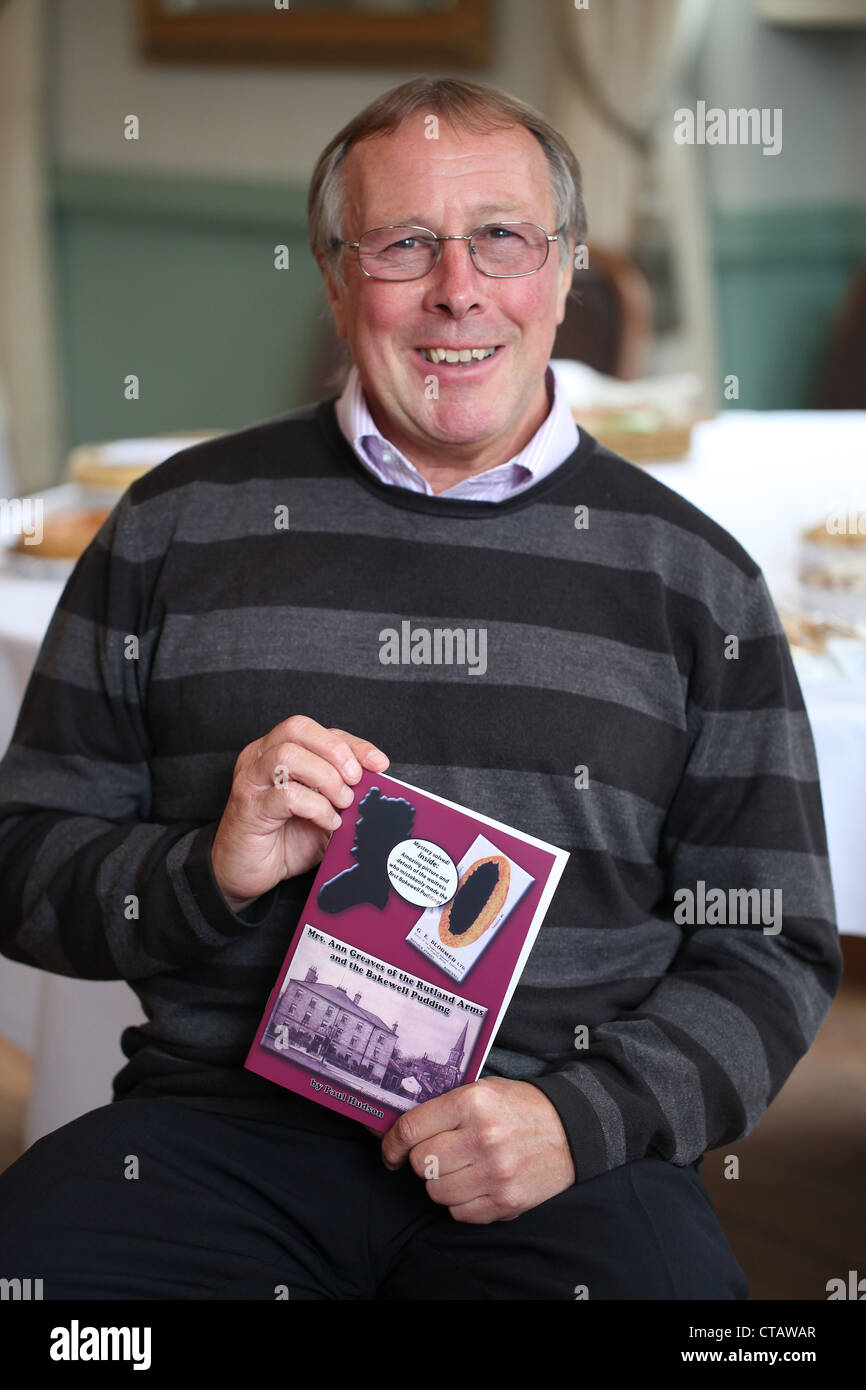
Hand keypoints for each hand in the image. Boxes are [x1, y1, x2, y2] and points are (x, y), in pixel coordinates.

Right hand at [211, 714, 388, 911]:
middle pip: (297, 728)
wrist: (245, 873)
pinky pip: (286, 795)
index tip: (378, 763)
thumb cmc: (283, 839)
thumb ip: (341, 792)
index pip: (317, 731)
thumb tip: (376, 784)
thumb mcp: (322, 810)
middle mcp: (259, 758)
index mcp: (277, 750)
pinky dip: (316, 806)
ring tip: (342, 802)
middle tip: (355, 780)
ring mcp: (251, 781)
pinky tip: (328, 820)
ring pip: (288, 754)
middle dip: (336, 751)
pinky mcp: (249, 808)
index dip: (352, 743)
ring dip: (326, 777)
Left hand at [380, 1076, 575, 1223]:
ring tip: (459, 1168)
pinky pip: (459, 1213)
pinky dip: (460, 1202)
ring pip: (436, 1192)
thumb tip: (391, 1128)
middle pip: (421, 1163)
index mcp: (472, 1103)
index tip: (390, 1150)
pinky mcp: (507, 1203)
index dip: (392, 1143)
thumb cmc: (519, 1107)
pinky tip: (474, 1183)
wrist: (572, 1130)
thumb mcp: (481, 1090)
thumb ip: (441, 1108)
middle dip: (421, 1160)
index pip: (411, 1129)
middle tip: (435, 1154)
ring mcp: (496, 1174)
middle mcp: (483, 1138)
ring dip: (440, 1182)